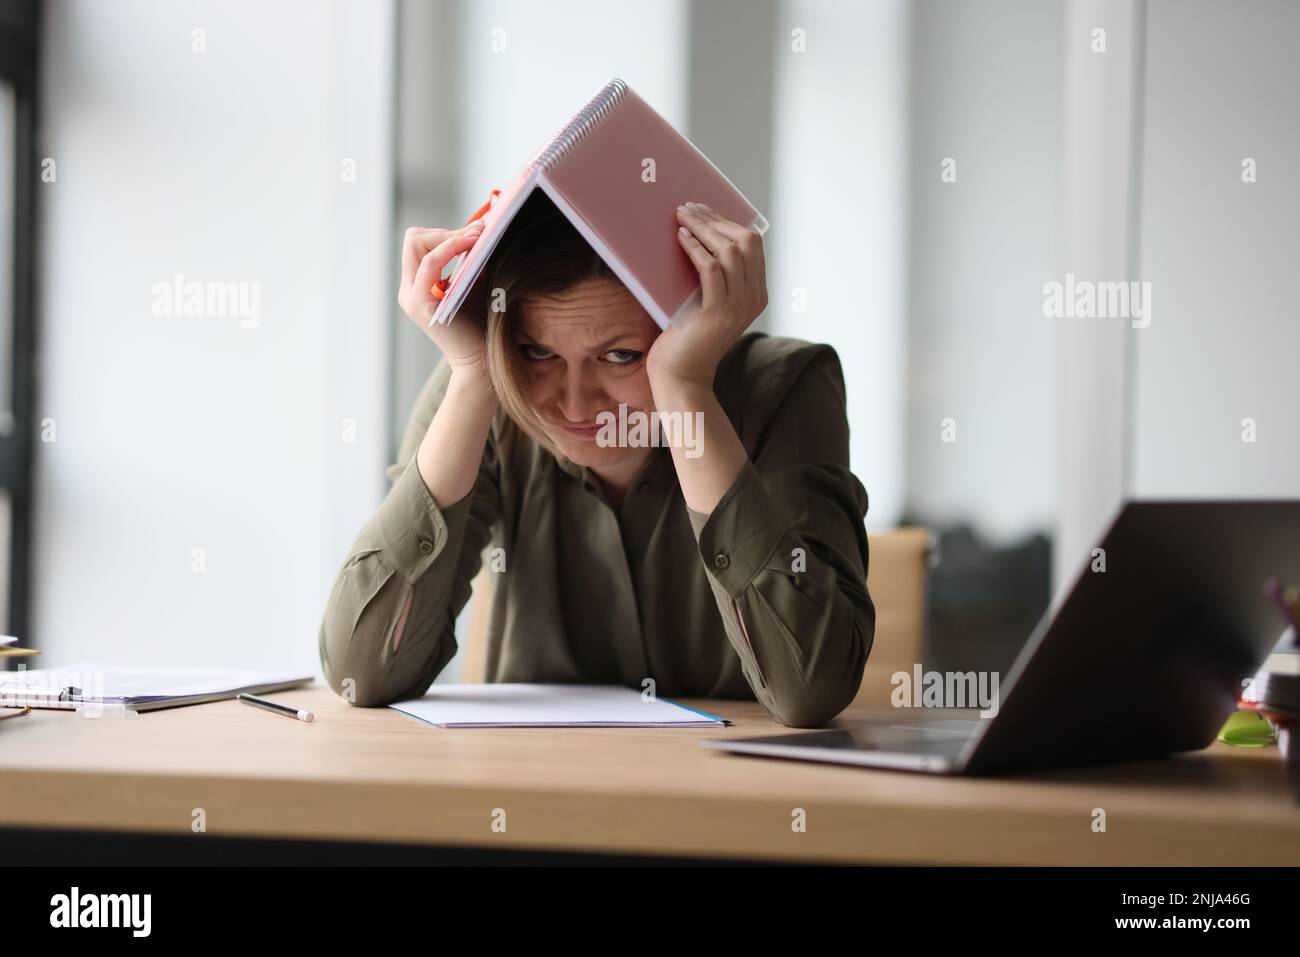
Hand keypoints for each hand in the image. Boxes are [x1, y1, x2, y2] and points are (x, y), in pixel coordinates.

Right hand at [398, 222, 489, 376]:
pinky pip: (429, 263)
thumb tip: (481, 226)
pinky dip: (450, 248)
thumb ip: (470, 259)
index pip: (419, 242)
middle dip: (446, 231)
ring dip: (450, 236)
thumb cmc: (483, 324)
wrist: (483, 360)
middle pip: (413, 238)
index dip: (446, 232)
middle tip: (476, 235)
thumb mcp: (475, 283)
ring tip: (478, 237)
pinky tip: (472, 245)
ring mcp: (411, 297)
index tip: (476, 232)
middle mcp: (410, 290)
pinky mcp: (420, 304)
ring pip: (416, 243)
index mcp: (419, 285)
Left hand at [646, 202, 767, 388]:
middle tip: (689, 208)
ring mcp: (739, 306)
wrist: (682, 374)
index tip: (703, 210)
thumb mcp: (707, 300)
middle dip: (715, 220)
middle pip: (745, 242)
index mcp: (756, 293)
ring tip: (682, 218)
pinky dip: (695, 249)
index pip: (752, 244)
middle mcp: (754, 297)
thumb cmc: (687, 335)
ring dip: (704, 229)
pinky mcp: (718, 312)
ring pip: (730, 251)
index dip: (727, 222)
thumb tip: (696, 232)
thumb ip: (713, 275)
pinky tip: (681, 238)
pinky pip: (711, 269)